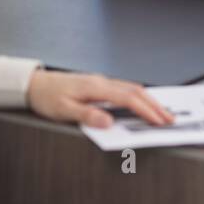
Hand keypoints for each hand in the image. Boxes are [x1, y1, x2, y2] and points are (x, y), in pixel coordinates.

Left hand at [25, 69, 174, 128]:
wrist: (34, 84)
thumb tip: (108, 122)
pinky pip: (124, 89)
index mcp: (95, 88)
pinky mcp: (98, 85)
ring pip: (132, 89)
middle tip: (170, 119)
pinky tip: (142, 104)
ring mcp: (100, 82)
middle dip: (155, 105)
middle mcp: (101, 82)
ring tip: (161, 113)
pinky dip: (138, 97)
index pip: (128, 99)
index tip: (159, 121)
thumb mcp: (63, 110)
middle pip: (136, 91)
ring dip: (148, 100)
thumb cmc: (47, 97)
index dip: (146, 110)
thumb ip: (87, 116)